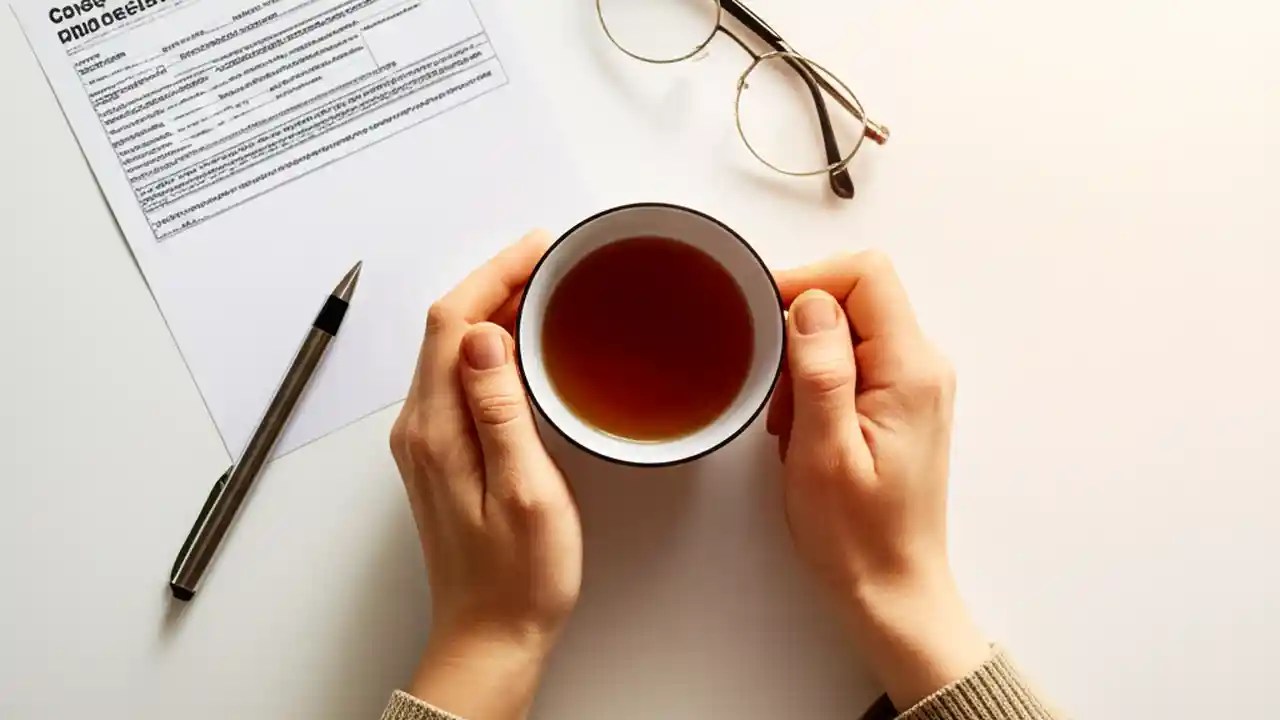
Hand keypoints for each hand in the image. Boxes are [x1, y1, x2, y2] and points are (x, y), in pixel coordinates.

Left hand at [390, 232, 581, 719]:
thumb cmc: (517, 577)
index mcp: (436, 428)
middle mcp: (420, 427)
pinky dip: (489, 345)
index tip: (539, 248)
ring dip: (492, 310)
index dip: (493, 273)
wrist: (490, 636)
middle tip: (552, 261)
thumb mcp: (524, 489)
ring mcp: (427, 441)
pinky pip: (459, 377)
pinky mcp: (442, 454)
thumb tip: (481, 336)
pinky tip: (523, 346)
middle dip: (495, 281)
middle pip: (445, 327)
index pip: (450, 321)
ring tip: (544, 289)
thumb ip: (500, 409)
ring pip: (451, 349)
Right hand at [768, 252, 988, 709]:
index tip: (765, 315)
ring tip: (792, 424)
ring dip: (804, 363)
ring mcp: (914, 382)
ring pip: (846, 328)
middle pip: (855, 295)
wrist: (891, 588)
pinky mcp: (899, 399)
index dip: (809, 280)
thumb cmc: (857, 536)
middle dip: (801, 330)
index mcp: (912, 370)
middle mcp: (923, 365)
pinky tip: (804, 429)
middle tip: (778, 392)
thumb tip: (810, 303)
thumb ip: (820, 370)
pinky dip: (815, 384)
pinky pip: (850, 360)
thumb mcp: (823, 451)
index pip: (867, 273)